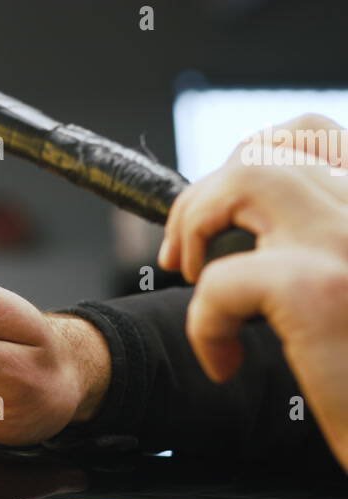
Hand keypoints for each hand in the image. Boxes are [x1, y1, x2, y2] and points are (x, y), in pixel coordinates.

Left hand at [159, 113, 347, 468]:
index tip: (217, 217)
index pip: (314, 135)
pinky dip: (204, 321)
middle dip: (202, 195)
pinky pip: (222, 277)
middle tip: (181, 254)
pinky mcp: (321, 292)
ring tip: (191, 277)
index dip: (247, 162)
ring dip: (194, 224)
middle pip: (266, 151)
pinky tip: (224, 360)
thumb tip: (250, 229)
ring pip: (244, 179)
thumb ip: (320, 246)